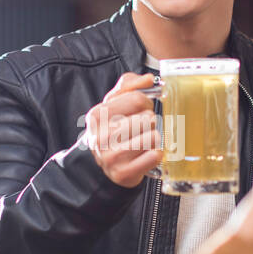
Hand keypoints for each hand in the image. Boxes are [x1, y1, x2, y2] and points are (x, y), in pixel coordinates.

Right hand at [84, 72, 160, 187]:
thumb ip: (129, 85)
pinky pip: (155, 156)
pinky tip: (145, 154)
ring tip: (143, 141)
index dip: (145, 103)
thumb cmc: (112, 130)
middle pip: (147, 118)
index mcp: (97, 115)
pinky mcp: (123, 173)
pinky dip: (155, 154)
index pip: (137, 99)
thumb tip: (148, 80)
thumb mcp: (114, 104)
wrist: (103, 164)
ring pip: (153, 137)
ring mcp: (111, 157)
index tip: (141, 110)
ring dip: (154, 138)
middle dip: (149, 122)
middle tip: (141, 129)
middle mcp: (100, 137)